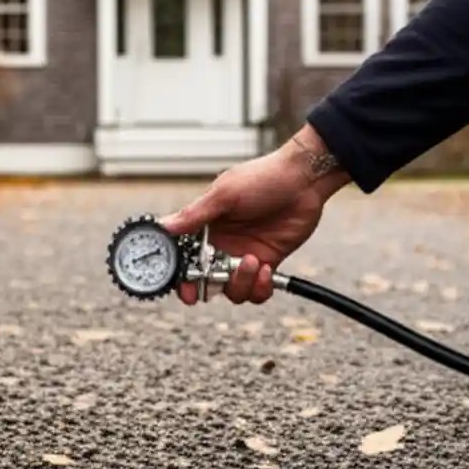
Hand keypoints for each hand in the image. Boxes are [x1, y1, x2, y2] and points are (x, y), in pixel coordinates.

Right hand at [160, 126, 349, 305]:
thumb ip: (194, 215)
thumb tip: (164, 227)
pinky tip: (266, 269)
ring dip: (240, 283)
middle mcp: (222, 245)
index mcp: (206, 228)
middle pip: (206, 281)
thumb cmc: (262, 178)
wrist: (303, 180)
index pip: (185, 258)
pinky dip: (260, 288)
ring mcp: (244, 256)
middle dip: (208, 288)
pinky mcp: (268, 262)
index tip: (184, 287)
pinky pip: (258, 290)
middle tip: (213, 284)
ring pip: (233, 289)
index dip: (181, 277)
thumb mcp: (224, 194)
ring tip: (252, 261)